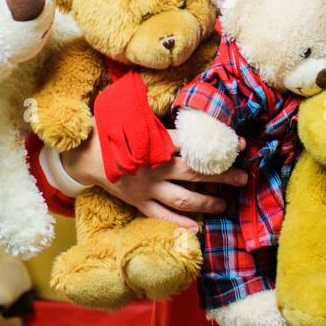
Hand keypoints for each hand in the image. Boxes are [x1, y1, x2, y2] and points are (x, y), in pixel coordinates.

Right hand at [60, 124, 248, 229]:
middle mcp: (152, 167)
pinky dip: (179, 223)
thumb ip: (155, 110)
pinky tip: (197, 229)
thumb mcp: (129, 112)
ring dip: (206, 201)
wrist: (82, 155)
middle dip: (221, 175)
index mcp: (152, 142)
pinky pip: (161, 216)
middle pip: (193, 173)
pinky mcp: (137, 202)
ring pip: (182, 198)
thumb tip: (182, 96)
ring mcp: (145, 188)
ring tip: (225, 204)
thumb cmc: (110, 129)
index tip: (239, 144)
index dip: (217, 143)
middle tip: (242, 177)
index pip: (191, 143)